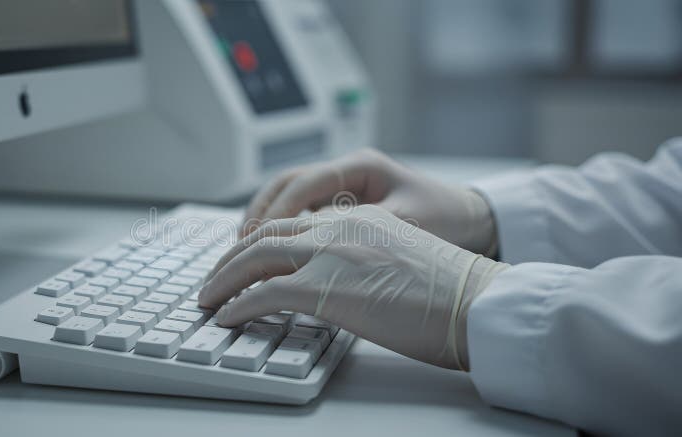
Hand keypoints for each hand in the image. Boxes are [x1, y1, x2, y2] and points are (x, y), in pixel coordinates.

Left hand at [199, 205, 508, 370]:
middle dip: (231, 256)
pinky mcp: (325, 286)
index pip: (293, 222)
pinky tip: (226, 317)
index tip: (243, 258)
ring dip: (223, 278)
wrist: (475, 300)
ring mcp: (330, 252)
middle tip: (214, 277)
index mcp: (358, 217)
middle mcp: (338, 226)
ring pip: (255, 256)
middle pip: (265, 233)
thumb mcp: (400, 258)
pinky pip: (263, 292)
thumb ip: (364, 257)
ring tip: (208, 298)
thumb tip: (342, 282)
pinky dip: (237, 304)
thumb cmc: (451, 291)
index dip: (259, 239)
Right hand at [242, 148, 497, 254]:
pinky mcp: (347, 206)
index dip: (275, 212)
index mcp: (362, 167)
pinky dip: (284, 230)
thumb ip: (360, 233)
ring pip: (290, 196)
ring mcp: (346, 187)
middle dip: (259, 214)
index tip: (254, 240)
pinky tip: (272, 254)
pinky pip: (304, 213)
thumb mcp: (406, 226)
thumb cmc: (449, 220)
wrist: (477, 223)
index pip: (304, 183)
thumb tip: (311, 252)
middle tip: (238, 248)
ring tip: (244, 252)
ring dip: (265, 220)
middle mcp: (349, 172)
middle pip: (286, 184)